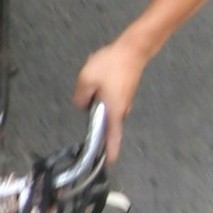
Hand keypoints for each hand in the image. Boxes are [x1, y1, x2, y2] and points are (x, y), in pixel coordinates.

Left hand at [74, 37, 145, 165]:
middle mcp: (121, 110)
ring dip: (96, 98)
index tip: (108, 163)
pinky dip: (101, 91)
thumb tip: (82, 105)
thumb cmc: (111, 66)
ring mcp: (124, 101)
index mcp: (113, 112)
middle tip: (89, 95)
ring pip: (104, 107)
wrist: (133, 49)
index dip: (109, 152)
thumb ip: (80, 98)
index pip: (111, 139)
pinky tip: (99, 76)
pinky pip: (108, 98)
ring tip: (94, 79)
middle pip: (104, 121)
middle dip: (93, 114)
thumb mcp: (86, 81)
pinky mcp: (123, 92)